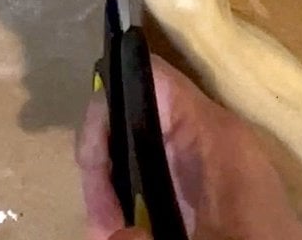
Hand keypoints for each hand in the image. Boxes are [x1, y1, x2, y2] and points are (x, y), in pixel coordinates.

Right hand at [77, 56, 301, 239]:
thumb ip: (156, 239)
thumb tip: (114, 235)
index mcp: (212, 129)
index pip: (152, 77)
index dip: (110, 97)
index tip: (90, 157)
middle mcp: (204, 130)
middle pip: (133, 113)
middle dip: (104, 158)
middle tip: (99, 219)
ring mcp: (202, 155)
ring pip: (137, 143)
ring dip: (112, 182)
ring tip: (106, 229)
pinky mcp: (201, 181)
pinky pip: (152, 169)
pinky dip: (131, 194)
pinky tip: (126, 229)